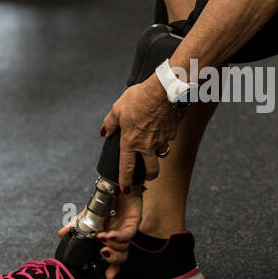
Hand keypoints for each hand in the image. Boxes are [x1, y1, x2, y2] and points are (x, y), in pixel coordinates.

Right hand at [57, 190, 141, 278]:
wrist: (116, 186)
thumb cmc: (105, 202)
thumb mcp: (87, 215)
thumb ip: (75, 226)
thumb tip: (60, 233)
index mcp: (108, 241)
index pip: (111, 260)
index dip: (111, 270)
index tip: (107, 278)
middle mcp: (118, 240)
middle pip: (120, 258)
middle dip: (112, 261)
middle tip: (102, 254)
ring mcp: (126, 232)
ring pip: (123, 247)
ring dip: (112, 245)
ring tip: (101, 237)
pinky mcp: (133, 223)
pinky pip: (127, 235)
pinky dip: (118, 237)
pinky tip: (109, 235)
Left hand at [101, 77, 181, 191]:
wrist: (163, 90)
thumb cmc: (140, 97)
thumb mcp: (118, 108)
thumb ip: (110, 123)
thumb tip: (105, 132)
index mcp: (131, 142)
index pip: (127, 168)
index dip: (125, 181)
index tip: (125, 189)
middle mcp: (147, 145)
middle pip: (152, 171)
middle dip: (150, 176)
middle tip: (148, 175)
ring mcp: (162, 140)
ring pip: (161, 154)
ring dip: (158, 153)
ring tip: (154, 144)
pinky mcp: (172, 133)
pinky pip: (169, 139)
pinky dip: (165, 136)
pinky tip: (162, 125)